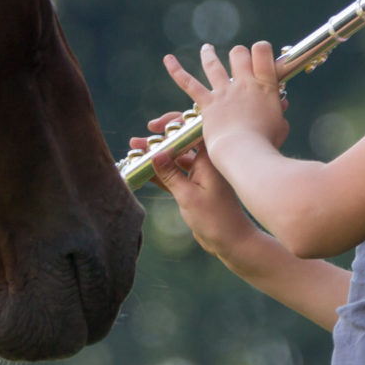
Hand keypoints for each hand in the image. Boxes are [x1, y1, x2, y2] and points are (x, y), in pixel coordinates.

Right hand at [127, 111, 255, 259]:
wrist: (231, 241)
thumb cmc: (215, 218)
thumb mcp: (188, 196)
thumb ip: (170, 174)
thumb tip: (154, 154)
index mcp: (210, 158)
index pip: (193, 129)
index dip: (174, 123)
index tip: (154, 127)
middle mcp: (206, 162)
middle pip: (180, 142)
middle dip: (158, 141)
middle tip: (137, 142)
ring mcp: (199, 174)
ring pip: (174, 159)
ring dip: (155, 157)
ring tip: (133, 153)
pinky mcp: (194, 187)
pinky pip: (174, 175)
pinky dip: (159, 173)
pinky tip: (141, 171)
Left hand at [164, 42, 289, 158]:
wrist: (245, 152)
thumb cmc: (266, 144)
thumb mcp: (280, 127)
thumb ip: (279, 115)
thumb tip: (280, 110)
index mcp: (265, 86)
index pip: (263, 53)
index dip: (262, 50)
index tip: (262, 56)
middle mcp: (244, 83)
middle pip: (239, 54)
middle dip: (239, 54)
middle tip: (239, 61)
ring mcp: (224, 92)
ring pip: (213, 64)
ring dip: (209, 54)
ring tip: (207, 48)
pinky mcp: (207, 103)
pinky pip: (188, 83)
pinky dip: (177, 71)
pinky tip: (168, 59)